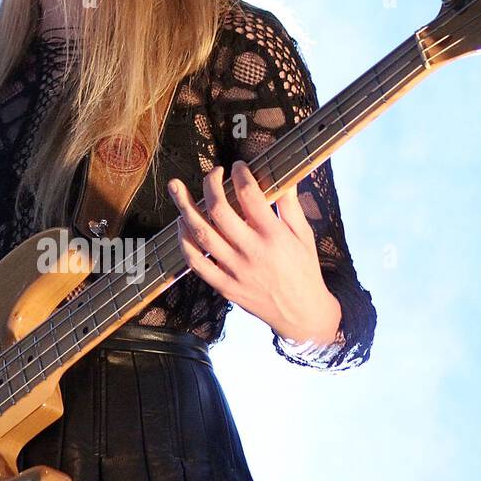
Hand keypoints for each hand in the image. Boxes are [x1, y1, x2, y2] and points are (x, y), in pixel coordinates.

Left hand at [168, 161, 342, 345]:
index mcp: (274, 235)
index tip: (238, 166)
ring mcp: (235, 270)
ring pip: (201, 234)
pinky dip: (184, 241)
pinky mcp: (224, 286)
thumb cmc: (304, 270)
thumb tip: (283, 178)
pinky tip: (181, 224)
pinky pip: (195, 262)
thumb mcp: (303, 236)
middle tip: (213, 173)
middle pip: (219, 210)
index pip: (250, 195)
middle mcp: (252, 252)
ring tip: (176, 188)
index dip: (240, 175)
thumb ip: (290, 206)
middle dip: (211, 184)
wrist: (301, 314)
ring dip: (185, 207)